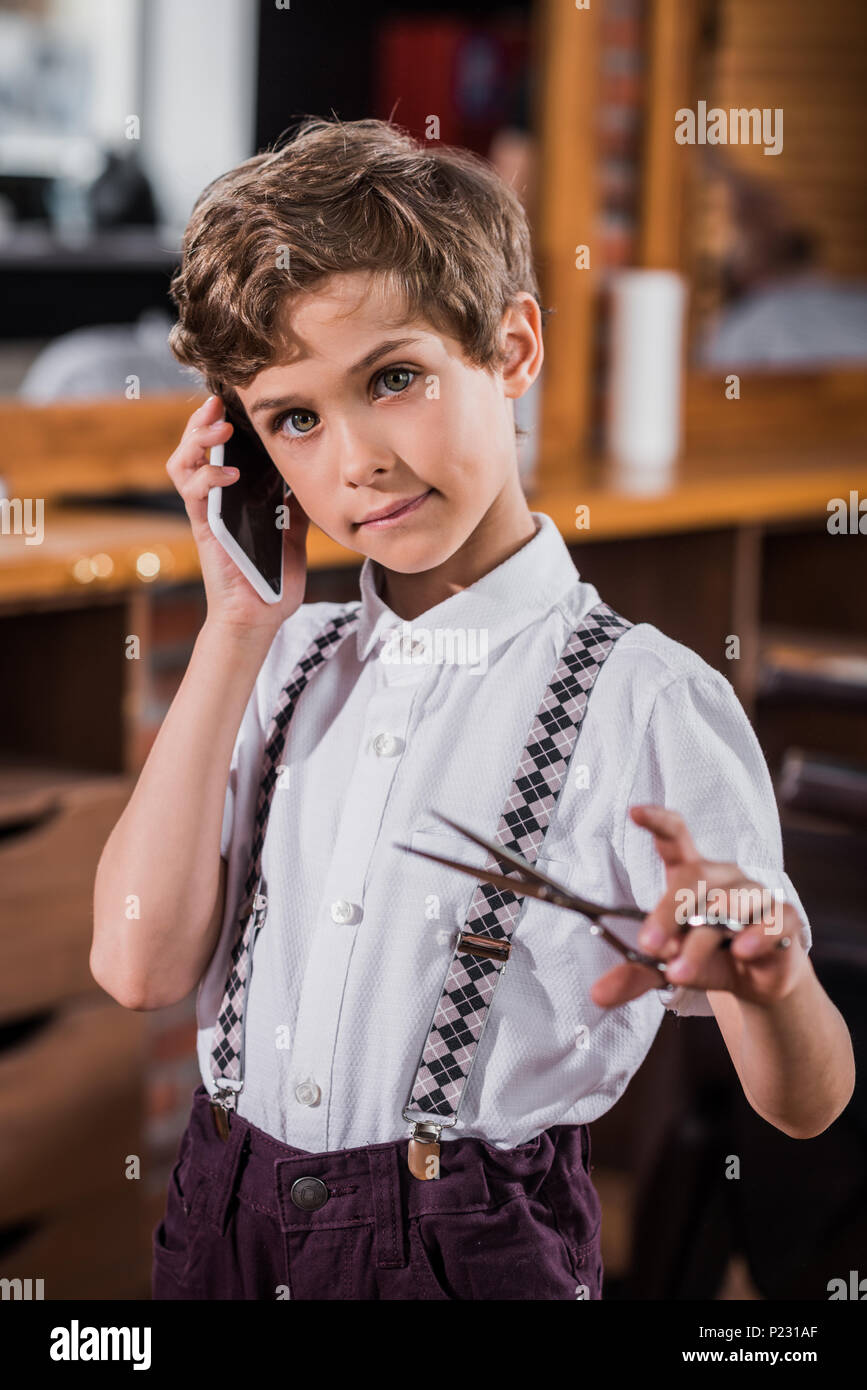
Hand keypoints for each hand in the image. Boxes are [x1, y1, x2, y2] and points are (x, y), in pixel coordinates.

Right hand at [165, 394, 309, 635]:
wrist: (260, 617)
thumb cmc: (274, 579)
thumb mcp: (294, 533)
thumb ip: (294, 505)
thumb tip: (310, 477)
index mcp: (234, 496)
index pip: (220, 449)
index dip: (222, 422)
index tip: (237, 400)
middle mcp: (214, 499)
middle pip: (194, 447)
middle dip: (202, 420)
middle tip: (219, 402)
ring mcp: (205, 513)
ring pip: (182, 464)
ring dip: (196, 440)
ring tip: (219, 427)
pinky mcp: (203, 529)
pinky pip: (193, 496)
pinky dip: (208, 479)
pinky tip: (229, 473)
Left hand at [589, 804, 810, 1008]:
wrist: (759, 981)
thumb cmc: (709, 956)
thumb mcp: (669, 964)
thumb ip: (636, 974)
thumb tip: (598, 994)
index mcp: (692, 876)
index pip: (675, 836)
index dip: (657, 821)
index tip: (635, 812)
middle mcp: (723, 877)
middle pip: (694, 877)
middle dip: (668, 911)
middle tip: (649, 944)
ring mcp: (756, 895)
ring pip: (728, 905)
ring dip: (701, 940)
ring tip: (680, 970)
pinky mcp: (785, 920)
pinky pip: (773, 920)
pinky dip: (756, 935)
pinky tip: (740, 951)